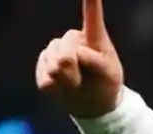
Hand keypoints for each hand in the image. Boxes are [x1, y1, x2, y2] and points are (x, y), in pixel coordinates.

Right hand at [35, 0, 123, 117]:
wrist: (92, 104)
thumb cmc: (106, 85)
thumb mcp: (109, 76)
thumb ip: (96, 63)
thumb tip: (72, 55)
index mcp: (94, 39)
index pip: (92, 17)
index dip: (91, 3)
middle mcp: (73, 40)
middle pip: (66, 51)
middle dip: (75, 70)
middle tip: (85, 80)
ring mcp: (55, 50)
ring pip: (54, 65)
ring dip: (67, 81)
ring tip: (76, 84)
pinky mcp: (43, 64)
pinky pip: (45, 80)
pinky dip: (56, 90)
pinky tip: (63, 88)